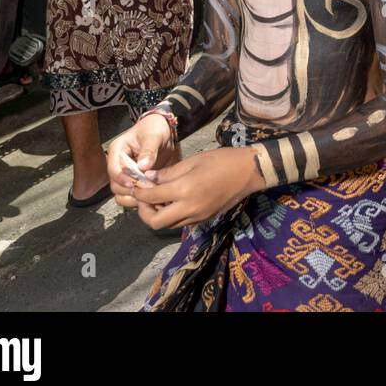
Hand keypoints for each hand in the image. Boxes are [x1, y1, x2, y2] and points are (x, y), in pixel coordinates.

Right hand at [107, 113, 179, 208]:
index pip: (113, 170)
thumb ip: (149, 149)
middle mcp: (118, 165)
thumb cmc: (155, 129)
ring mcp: (126, 176)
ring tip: (151, 194)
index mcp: (117, 151)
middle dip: (131, 190)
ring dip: (134, 198)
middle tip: (148, 189)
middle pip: (115, 186)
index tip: (135, 183)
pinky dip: (140, 201)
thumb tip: (143, 166)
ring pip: (121, 195)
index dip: (122, 179)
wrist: (165, 133)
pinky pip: (131, 198)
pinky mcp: (135, 183)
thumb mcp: (154, 135)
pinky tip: (153, 197)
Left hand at [130, 147, 265, 229]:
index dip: (139, 193)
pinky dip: (172, 215)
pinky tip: (175, 201)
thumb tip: (148, 179)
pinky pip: (181, 222)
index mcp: (184, 190)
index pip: (151, 197)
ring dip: (158, 215)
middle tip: (145, 198)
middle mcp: (188, 208)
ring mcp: (197, 217)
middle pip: (155, 222)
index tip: (136, 186)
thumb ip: (168, 173)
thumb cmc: (221, 160)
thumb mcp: (192, 161)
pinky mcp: (204, 219)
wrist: (249, 172)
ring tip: (159, 199)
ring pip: (167, 225)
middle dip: (144, 211)